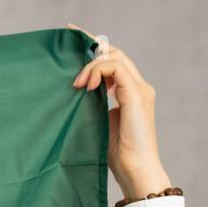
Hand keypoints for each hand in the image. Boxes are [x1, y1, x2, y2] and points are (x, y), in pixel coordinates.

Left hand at [67, 24, 171, 199]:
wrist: (134, 170)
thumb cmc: (115, 154)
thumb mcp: (98, 122)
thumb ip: (92, 105)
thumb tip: (76, 92)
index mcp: (129, 92)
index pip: (113, 61)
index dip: (95, 48)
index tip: (72, 36)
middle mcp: (137, 87)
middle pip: (115, 53)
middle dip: (91, 44)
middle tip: (68, 39)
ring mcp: (139, 89)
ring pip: (116, 58)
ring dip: (91, 65)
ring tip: (76, 84)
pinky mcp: (137, 95)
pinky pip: (117, 69)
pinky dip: (99, 71)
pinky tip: (85, 85)